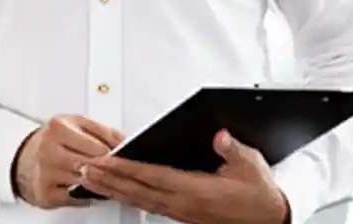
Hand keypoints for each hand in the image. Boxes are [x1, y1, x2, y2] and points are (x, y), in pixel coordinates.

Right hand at [12, 114, 124, 209]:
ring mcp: (46, 173)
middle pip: (93, 166)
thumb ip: (103, 131)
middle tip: (120, 171)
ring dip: (102, 184)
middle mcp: (49, 150)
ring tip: (109, 179)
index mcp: (59, 127)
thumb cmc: (55, 139)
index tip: (124, 158)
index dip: (115, 155)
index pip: (99, 147)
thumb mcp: (77, 124)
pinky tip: (93, 189)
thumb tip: (125, 143)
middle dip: (109, 170)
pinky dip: (89, 196)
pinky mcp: (46, 193)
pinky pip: (77, 198)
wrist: (25, 156)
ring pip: (87, 183)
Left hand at [79, 129, 288, 223]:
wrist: (268, 220)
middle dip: (109, 179)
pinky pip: (146, 205)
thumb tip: (219, 136)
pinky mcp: (180, 215)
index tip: (106, 160)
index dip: (128, 168)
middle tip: (84, 168)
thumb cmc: (258, 194)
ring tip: (89, 178)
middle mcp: (184, 204)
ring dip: (112, 189)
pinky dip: (126, 196)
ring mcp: (180, 212)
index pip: (154, 176)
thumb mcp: (251, 166)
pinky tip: (114, 190)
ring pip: (138, 200)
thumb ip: (232, 150)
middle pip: (138, 190)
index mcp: (197, 191)